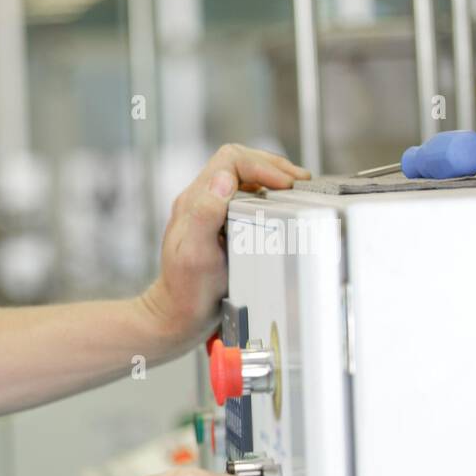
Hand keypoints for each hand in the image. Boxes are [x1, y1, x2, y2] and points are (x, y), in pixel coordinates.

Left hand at [139, 144, 310, 347]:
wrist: (178, 315)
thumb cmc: (185, 291)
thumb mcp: (196, 254)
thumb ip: (206, 214)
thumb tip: (224, 180)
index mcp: (193, 201)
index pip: (230, 160)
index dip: (261, 165)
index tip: (283, 184)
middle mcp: (200, 201)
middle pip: (239, 163)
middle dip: (272, 167)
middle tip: (298, 182)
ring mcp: (210, 213)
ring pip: (244, 178)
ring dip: (272, 178)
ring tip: (295, 189)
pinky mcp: (221, 226)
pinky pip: (246, 197)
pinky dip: (267, 196)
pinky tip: (281, 207)